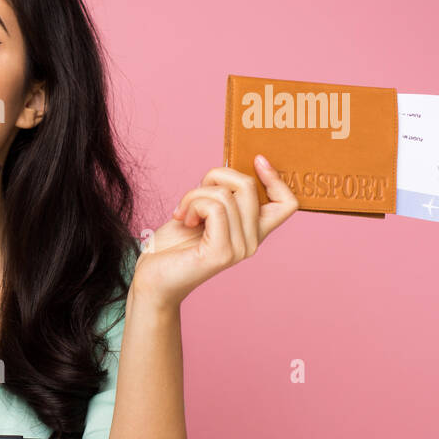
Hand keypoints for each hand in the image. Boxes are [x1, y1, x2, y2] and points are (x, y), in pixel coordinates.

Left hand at [133, 155, 298, 308]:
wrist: (151, 279)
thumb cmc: (172, 245)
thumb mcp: (200, 211)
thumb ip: (220, 194)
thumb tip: (229, 168)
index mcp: (252, 232)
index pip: (287, 203)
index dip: (275, 178)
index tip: (256, 160)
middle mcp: (252, 242)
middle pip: (248, 186)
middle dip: (214, 177)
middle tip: (192, 195)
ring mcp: (239, 249)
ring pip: (226, 194)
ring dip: (194, 194)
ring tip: (182, 212)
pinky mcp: (222, 252)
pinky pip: (215, 208)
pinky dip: (192, 204)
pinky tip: (183, 219)